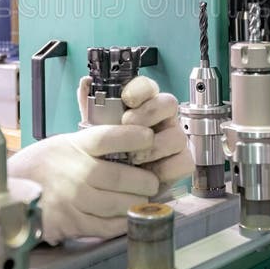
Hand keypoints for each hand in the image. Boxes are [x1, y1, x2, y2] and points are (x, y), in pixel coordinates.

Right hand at [7, 125, 158, 244]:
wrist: (9, 191)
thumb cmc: (40, 165)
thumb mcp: (62, 143)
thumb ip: (91, 144)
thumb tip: (130, 142)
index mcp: (73, 146)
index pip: (108, 138)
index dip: (132, 136)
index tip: (149, 137)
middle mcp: (74, 172)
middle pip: (120, 176)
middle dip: (144, 180)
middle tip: (151, 181)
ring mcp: (73, 199)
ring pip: (117, 203)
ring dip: (137, 201)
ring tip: (142, 197)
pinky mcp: (72, 222)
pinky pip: (106, 225)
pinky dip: (123, 221)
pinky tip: (129, 214)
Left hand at [77, 76, 192, 184]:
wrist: (113, 186)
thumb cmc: (108, 152)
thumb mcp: (96, 128)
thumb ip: (90, 104)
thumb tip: (85, 82)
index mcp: (143, 104)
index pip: (148, 86)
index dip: (140, 89)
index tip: (126, 98)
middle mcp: (162, 118)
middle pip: (168, 103)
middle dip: (148, 113)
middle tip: (128, 125)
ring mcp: (174, 139)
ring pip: (176, 135)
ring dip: (154, 147)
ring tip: (134, 157)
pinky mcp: (181, 162)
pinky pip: (183, 162)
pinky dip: (166, 169)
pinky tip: (149, 174)